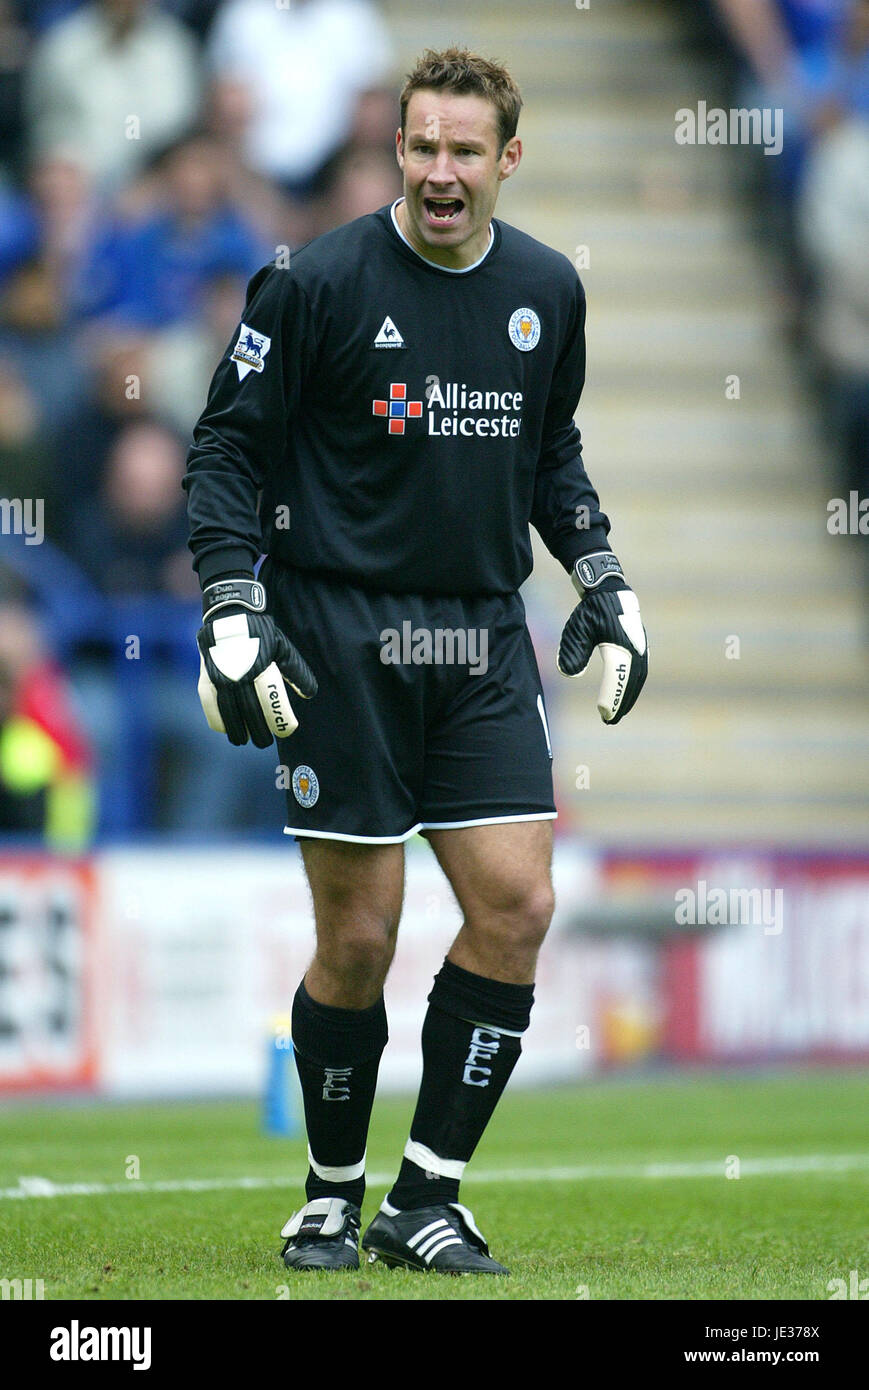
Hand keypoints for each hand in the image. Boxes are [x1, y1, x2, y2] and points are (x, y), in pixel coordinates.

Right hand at [196, 577, 316, 746]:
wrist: (228, 613)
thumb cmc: (260, 632)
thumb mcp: (282, 647)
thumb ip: (296, 671)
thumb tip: (310, 694)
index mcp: (259, 668)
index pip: (269, 703)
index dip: (278, 720)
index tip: (286, 730)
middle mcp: (238, 675)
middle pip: (249, 712)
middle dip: (259, 731)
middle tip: (266, 742)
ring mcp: (219, 677)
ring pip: (228, 713)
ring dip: (237, 730)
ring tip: (244, 740)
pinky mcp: (205, 677)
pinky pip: (209, 704)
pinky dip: (217, 719)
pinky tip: (225, 729)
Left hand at [556, 551, 647, 724]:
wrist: (609, 591)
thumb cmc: (591, 611)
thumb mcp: (576, 629)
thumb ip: (572, 651)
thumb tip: (570, 674)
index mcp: (620, 644)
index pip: (617, 677)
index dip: (611, 697)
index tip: (602, 713)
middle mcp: (635, 648)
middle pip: (630, 682)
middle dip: (621, 703)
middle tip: (609, 720)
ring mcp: (640, 648)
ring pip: (637, 678)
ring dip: (628, 697)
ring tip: (617, 713)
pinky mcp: (640, 647)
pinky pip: (639, 672)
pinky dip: (633, 686)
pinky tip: (625, 694)